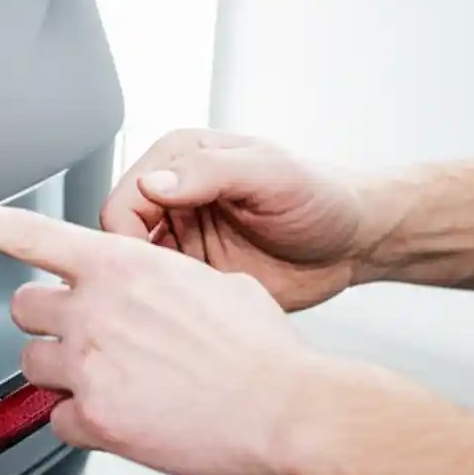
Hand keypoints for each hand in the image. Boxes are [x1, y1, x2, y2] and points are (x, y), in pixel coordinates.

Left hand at [0, 197, 354, 474]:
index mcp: (122, 265)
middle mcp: (96, 308)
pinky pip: (57, 421)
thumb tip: (151, 293)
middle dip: (49, 324)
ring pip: (34, 368)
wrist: (287, 408)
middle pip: (25, 309)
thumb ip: (160, 281)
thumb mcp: (213, 284)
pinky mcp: (94, 417)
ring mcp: (90, 363)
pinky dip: (82, 424)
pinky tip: (126, 419)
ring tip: (116, 384)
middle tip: (89, 339)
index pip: (29, 233)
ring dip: (62, 375)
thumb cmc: (259, 351)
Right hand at [102, 129, 365, 310]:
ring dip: (150, 293)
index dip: (128, 239)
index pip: (121, 203)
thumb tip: (153, 183)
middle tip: (167, 296)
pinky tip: (195, 314)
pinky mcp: (192, 274)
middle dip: (134, 272)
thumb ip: (210, 171)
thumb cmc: (322, 198)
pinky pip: (161, 296)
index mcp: (178, 160)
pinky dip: (169, 308)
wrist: (355, 244)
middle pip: (118, 242)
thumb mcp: (271, 174)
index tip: (152, 268)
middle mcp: (171, 197)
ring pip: (134, 273)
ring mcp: (180, 238)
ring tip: (184, 307)